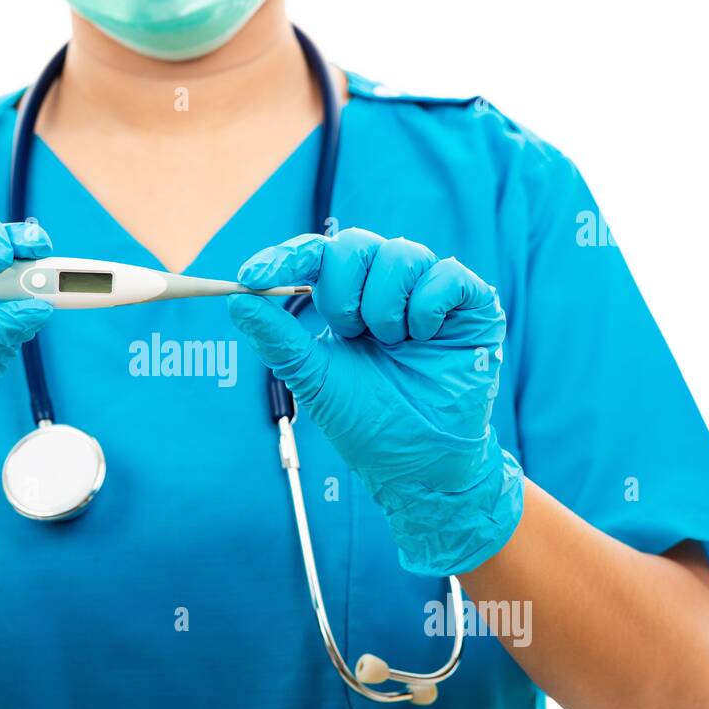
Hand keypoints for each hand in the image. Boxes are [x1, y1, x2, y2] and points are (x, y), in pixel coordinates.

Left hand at [228, 228, 523, 576]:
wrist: (420, 465)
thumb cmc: (370, 423)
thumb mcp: (314, 379)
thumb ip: (278, 339)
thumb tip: (236, 299)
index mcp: (349, 299)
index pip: (316, 256)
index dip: (284, 258)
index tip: (252, 276)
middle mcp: (388, 287)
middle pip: (355, 243)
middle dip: (343, 291)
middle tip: (350, 333)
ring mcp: (430, 292)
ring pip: (401, 253)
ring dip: (385, 308)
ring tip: (393, 345)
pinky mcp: (472, 304)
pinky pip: (447, 274)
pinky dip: (427, 308)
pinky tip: (425, 338)